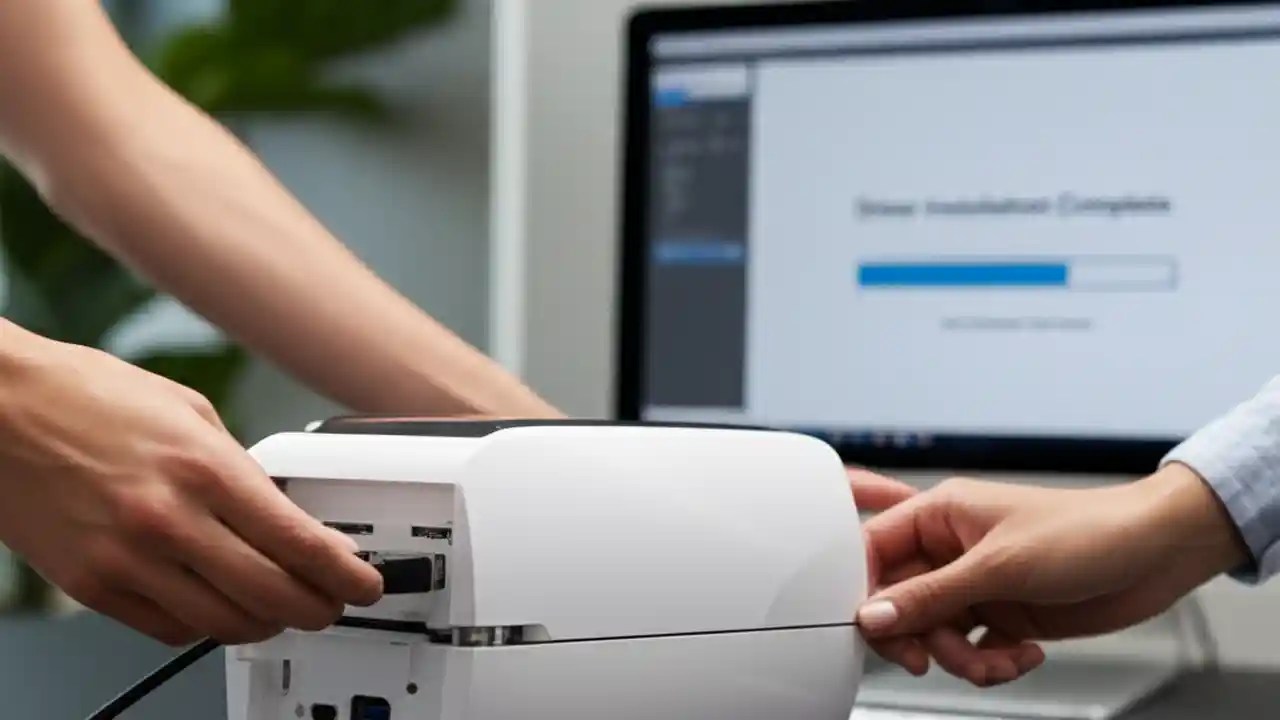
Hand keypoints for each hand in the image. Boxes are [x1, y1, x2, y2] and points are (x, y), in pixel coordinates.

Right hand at [0, 329, 383, 645]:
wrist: (0, 406)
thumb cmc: (87, 395)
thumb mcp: (189, 413)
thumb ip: (238, 467)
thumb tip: (280, 511)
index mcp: (205, 467)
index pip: (299, 542)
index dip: (345, 574)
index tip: (364, 583)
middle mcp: (169, 518)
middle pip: (272, 595)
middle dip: (318, 609)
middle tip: (333, 605)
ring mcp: (128, 558)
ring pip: (224, 623)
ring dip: (266, 624)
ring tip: (282, 610)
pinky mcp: (91, 584)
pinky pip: (168, 629)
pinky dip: (205, 626)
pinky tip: (218, 607)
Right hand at [855, 465, 1248, 686]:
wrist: (1156, 553)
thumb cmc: (1086, 531)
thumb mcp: (999, 567)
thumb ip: (929, 595)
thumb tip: (871, 615)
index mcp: (939, 514)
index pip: (873, 550)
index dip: (866, 590)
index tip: (873, 627)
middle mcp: (951, 549)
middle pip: (899, 601)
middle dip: (917, 636)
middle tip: (928, 659)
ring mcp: (976, 584)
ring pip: (934, 633)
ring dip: (960, 658)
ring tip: (996, 663)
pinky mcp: (1001, 614)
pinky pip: (969, 649)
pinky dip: (988, 663)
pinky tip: (1022, 657)